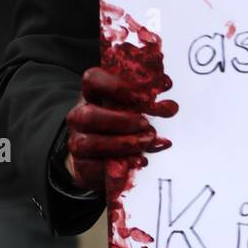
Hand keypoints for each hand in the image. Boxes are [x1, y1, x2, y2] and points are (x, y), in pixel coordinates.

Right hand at [65, 65, 176, 192]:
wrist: (99, 156)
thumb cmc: (120, 124)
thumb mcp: (130, 108)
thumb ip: (145, 104)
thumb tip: (170, 107)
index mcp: (91, 95)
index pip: (92, 81)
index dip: (116, 87)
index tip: (144, 96)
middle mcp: (79, 116)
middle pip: (89, 115)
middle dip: (121, 121)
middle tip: (146, 124)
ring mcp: (77, 142)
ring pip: (91, 143)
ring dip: (123, 143)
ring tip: (147, 142)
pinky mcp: (81, 166)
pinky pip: (95, 167)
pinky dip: (119, 164)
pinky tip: (138, 160)